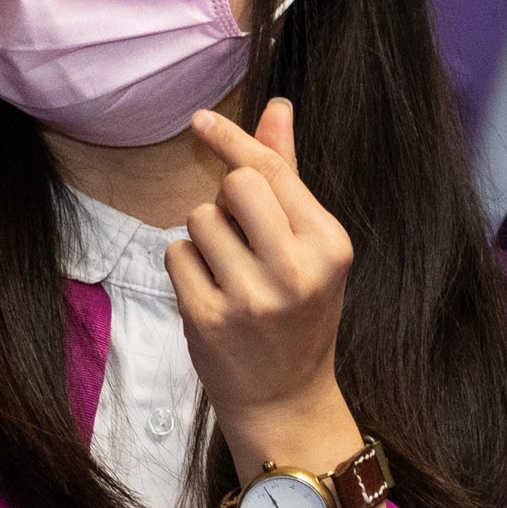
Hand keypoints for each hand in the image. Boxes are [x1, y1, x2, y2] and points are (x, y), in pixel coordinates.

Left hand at [167, 100, 358, 479]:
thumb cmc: (299, 311)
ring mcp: (251, 297)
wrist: (285, 398)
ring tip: (231, 271)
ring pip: (201, 220)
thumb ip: (289, 175)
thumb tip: (277, 109)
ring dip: (206, 237)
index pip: (272, 170)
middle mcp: (295, 269)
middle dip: (226, 199)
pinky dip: (187, 267)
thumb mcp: (311, 246)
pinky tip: (212, 293)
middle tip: (241, 234)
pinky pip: (177, 255)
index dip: (233, 139)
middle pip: (235, 185)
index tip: (201, 120)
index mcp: (329, 244)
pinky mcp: (209, 318)